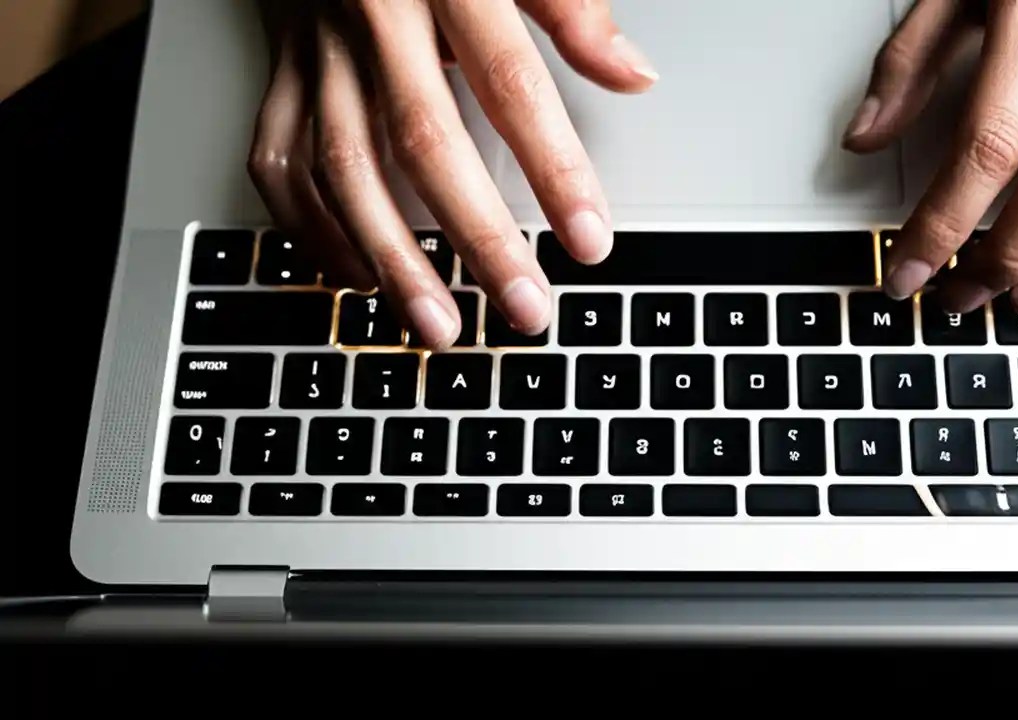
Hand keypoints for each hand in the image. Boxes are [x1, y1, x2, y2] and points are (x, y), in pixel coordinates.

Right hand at [247, 0, 657, 348]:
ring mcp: (317, 47)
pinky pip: (280, 158)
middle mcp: (372, 16)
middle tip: (524, 306)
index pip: (509, 85)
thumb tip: (634, 73)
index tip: (588, 238)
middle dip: (477, 236)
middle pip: (423, 141)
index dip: (553, 168)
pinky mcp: (280, 68)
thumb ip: (571, 6)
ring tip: (439, 324)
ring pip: (342, 165)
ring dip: (392, 256)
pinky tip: (358, 277)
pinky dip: (313, 227)